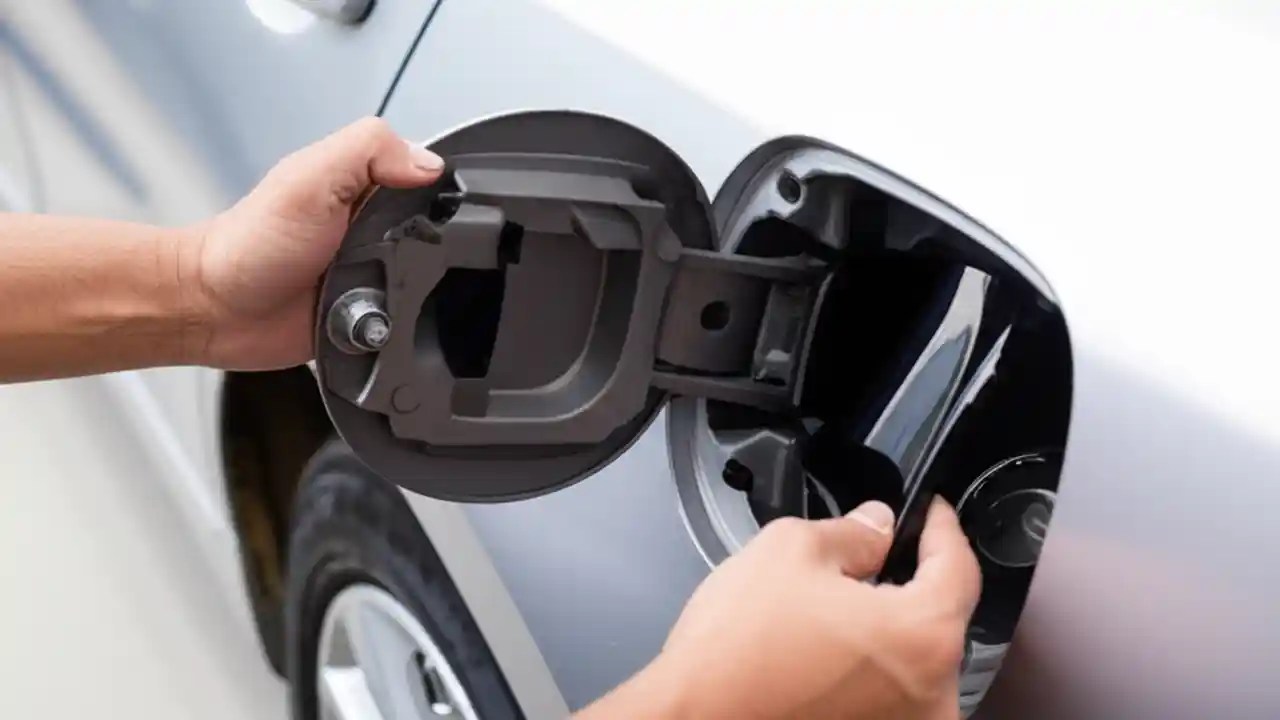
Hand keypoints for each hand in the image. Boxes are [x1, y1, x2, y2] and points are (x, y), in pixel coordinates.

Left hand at [188, 117, 443, 368]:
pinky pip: (409, 324)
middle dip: (432, 253)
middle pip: (440, 236)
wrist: (216, 311)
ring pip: (430, 284)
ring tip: (382, 291)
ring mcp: (375, 273)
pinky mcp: (372, 316)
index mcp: (367, 186)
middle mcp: (376, 228)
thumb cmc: (249, 245)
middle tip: (393, 257)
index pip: (431, 180)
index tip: (434, 213)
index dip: (443, 194)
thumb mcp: (309, 178)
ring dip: (417, 294)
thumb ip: (369, 151)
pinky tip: (387, 320)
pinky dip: (404, 326)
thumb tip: (431, 164)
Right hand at [608, 499, 980, 719]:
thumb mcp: (789, 550)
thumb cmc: (735, 651)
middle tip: (861, 561)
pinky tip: (822, 657)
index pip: (959, 566)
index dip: (942, 527)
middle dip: (906, 582)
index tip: (930, 512)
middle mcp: (932, 694)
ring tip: (826, 616)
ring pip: (913, 659)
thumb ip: (852, 532)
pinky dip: (867, 671)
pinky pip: (890, 695)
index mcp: (924, 634)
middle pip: (938, 617)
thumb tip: (877, 527)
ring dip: (884, 631)